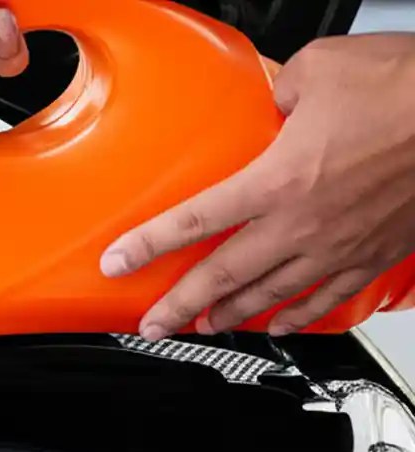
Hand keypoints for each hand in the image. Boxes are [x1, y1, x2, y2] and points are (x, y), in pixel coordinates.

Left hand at [99, 33, 414, 339]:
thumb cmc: (407, 88)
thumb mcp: (319, 71)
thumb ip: (277, 92)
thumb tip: (267, 99)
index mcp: (279, 180)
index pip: (195, 221)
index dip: (148, 246)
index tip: (117, 264)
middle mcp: (304, 224)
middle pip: (225, 276)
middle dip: (180, 306)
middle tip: (152, 325)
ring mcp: (340, 246)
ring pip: (273, 295)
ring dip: (231, 316)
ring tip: (201, 329)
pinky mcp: (376, 255)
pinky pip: (330, 298)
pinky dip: (300, 317)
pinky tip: (281, 326)